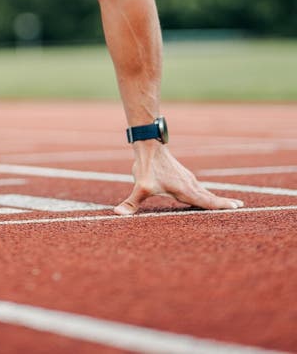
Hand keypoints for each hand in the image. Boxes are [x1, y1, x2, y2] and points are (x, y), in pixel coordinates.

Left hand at [114, 141, 243, 214]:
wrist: (149, 144)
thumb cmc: (147, 166)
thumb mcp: (139, 187)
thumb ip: (131, 203)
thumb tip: (117, 214)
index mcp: (185, 190)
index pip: (207, 201)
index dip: (221, 205)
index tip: (237, 207)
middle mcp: (190, 184)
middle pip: (209, 196)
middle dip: (223, 203)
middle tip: (240, 207)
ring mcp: (186, 178)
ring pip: (204, 191)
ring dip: (214, 198)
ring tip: (228, 204)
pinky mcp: (181, 175)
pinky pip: (197, 187)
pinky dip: (205, 193)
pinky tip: (203, 195)